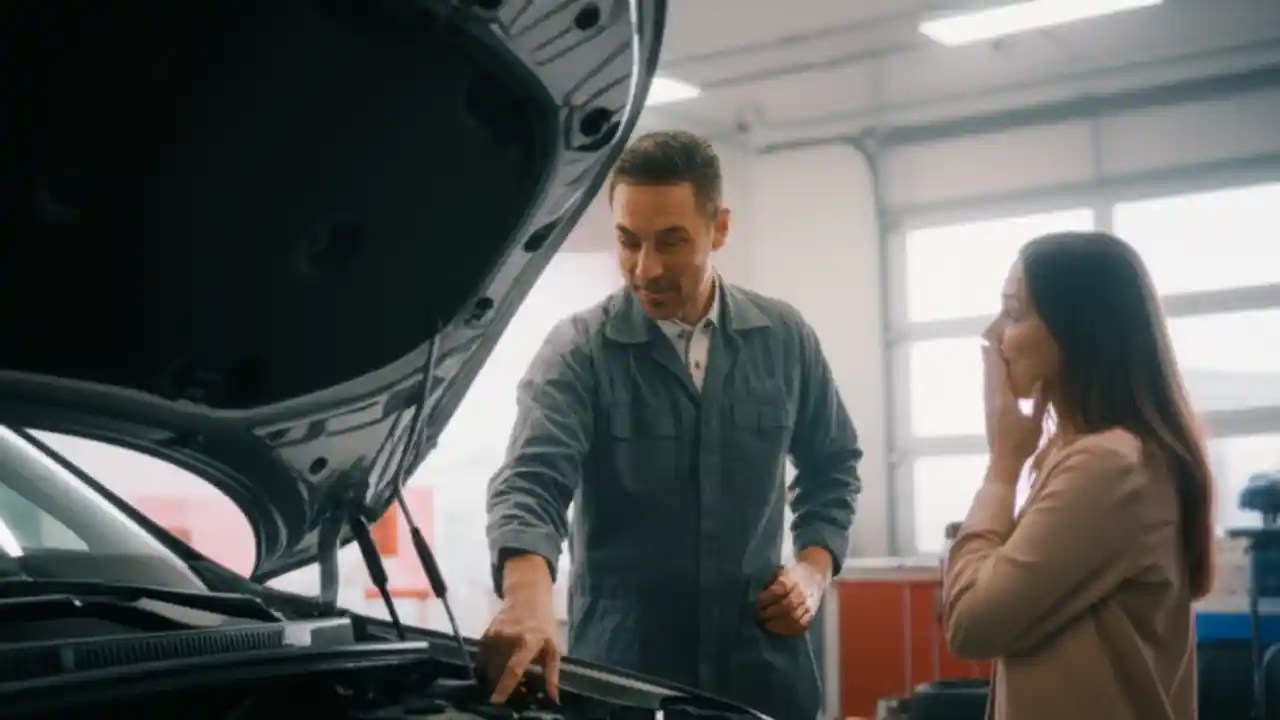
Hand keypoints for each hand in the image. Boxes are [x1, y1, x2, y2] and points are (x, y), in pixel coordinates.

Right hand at [477, 561, 560, 704]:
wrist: (527, 597)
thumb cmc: (544, 625)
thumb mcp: (553, 647)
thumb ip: (552, 673)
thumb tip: (553, 696)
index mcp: (529, 642)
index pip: (514, 668)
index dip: (505, 686)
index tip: (497, 701)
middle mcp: (509, 638)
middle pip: (498, 670)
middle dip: (501, 684)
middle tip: (510, 689)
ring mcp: (495, 634)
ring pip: (489, 665)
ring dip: (494, 676)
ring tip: (504, 677)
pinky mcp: (487, 633)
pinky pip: (483, 657)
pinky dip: (487, 666)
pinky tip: (496, 668)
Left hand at [756, 561, 826, 636]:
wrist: (815, 573)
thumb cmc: (792, 573)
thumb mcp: (780, 571)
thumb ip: (770, 583)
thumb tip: (757, 597)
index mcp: (792, 578)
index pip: (779, 590)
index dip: (766, 599)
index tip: (757, 603)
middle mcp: (802, 592)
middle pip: (787, 606)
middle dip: (771, 613)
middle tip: (760, 617)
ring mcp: (809, 604)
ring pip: (795, 618)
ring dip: (778, 624)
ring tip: (767, 626)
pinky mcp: (812, 614)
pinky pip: (802, 625)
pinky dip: (789, 630)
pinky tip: (779, 631)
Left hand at [982, 342, 1046, 475]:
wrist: (1002, 463)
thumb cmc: (1021, 445)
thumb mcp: (1034, 422)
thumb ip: (1039, 401)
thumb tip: (1044, 381)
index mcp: (1004, 400)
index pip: (999, 372)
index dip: (998, 356)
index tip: (998, 339)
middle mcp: (993, 399)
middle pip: (990, 373)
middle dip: (992, 356)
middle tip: (992, 338)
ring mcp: (989, 406)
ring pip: (987, 380)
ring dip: (990, 365)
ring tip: (991, 350)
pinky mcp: (989, 412)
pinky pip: (988, 388)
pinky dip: (991, 377)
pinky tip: (993, 375)